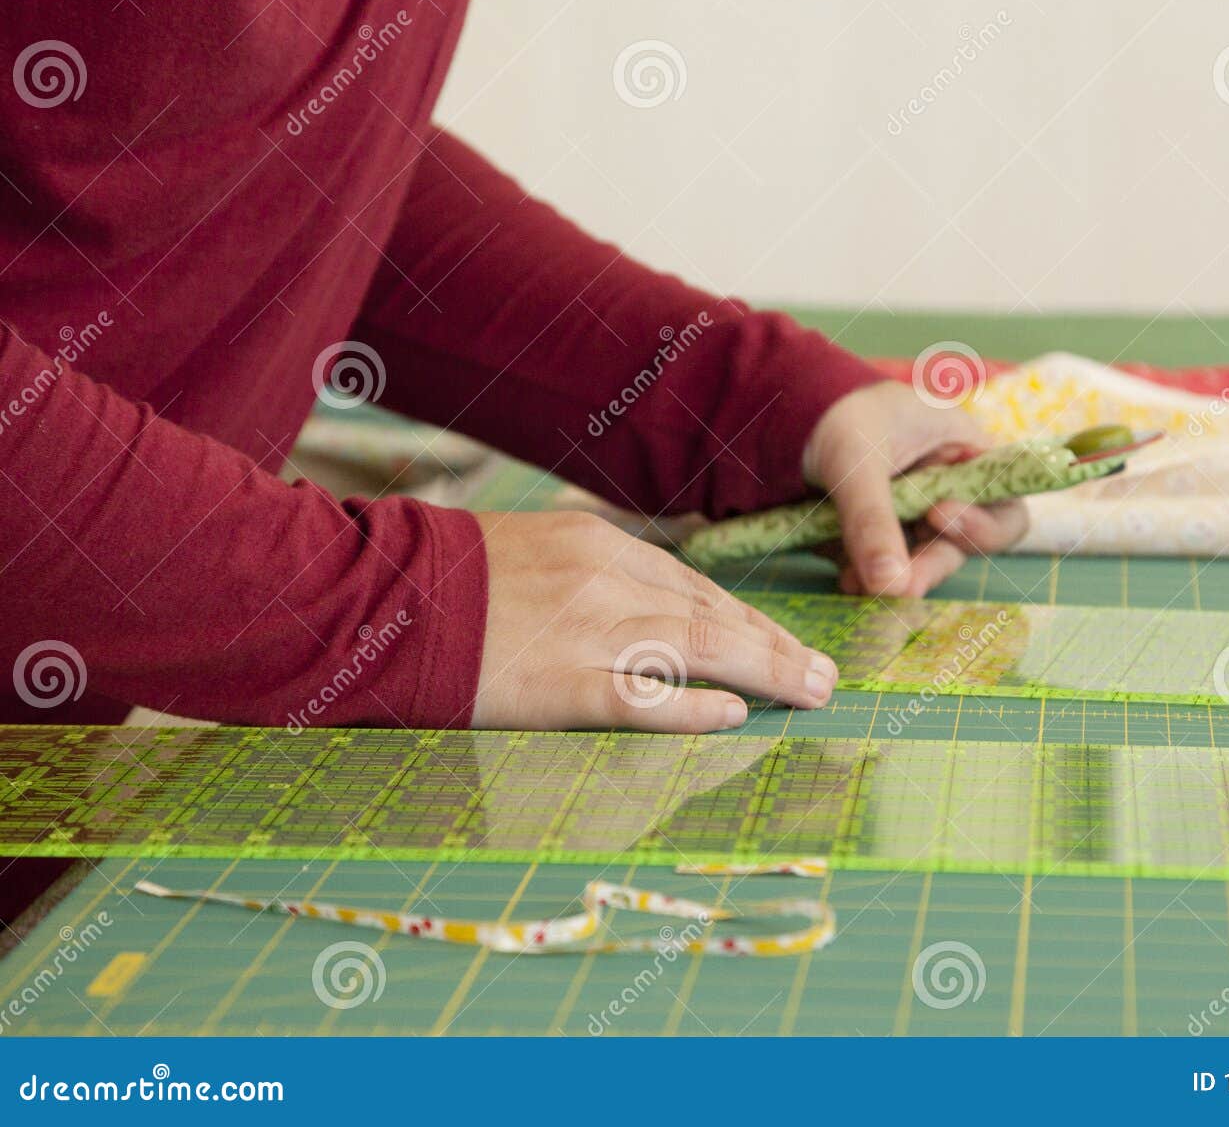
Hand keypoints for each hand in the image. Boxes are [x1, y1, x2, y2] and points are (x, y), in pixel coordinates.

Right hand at [469, 511, 836, 730]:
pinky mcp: (559, 684)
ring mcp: (586, 631)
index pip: (694, 584)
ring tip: (811, 693)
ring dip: (766, 672)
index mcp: (598, 542)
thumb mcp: (531, 550)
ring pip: (699, 649)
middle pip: (713, 614)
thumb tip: (644, 606)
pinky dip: (694, 707)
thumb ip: (590, 573)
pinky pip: (643, 698)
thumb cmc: (445, 576)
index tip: (784, 641)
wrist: (374, 593)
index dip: (748, 617)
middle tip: (825, 674)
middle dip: (778, 645)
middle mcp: (605, 580)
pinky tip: (736, 716)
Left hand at [801, 380, 1027, 596]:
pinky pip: (887, 568)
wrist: (784, 419)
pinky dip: (869, 577)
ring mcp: (916, 515)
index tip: (937, 516)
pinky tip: (846, 579)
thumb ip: (873, 519)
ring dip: (895, 578)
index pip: (1004, 497)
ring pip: (922, 561)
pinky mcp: (884, 536)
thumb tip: (890, 586)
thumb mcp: (855, 461)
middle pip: (962, 541)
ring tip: (856, 582)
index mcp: (963, 448)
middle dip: (929, 565)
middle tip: (900, 586)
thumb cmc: (835, 416)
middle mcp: (949, 487)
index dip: (984, 522)